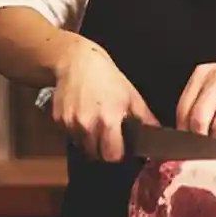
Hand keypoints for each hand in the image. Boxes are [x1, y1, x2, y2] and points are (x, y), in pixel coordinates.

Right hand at [52, 41, 157, 161]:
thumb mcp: (131, 95)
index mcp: (108, 120)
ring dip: (88, 141)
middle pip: (95, 154)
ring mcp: (70, 123)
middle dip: (102, 149)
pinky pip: (69, 135)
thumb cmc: (107, 77)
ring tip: (94, 123)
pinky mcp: (58, 119)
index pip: (112, 155)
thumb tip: (157, 133)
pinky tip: (82, 115)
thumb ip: (145, 117)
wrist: (76, 61)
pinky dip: (76, 131)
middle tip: (107, 136)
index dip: (118, 153)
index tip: (120, 147)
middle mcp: (87, 125)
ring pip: (81, 146)